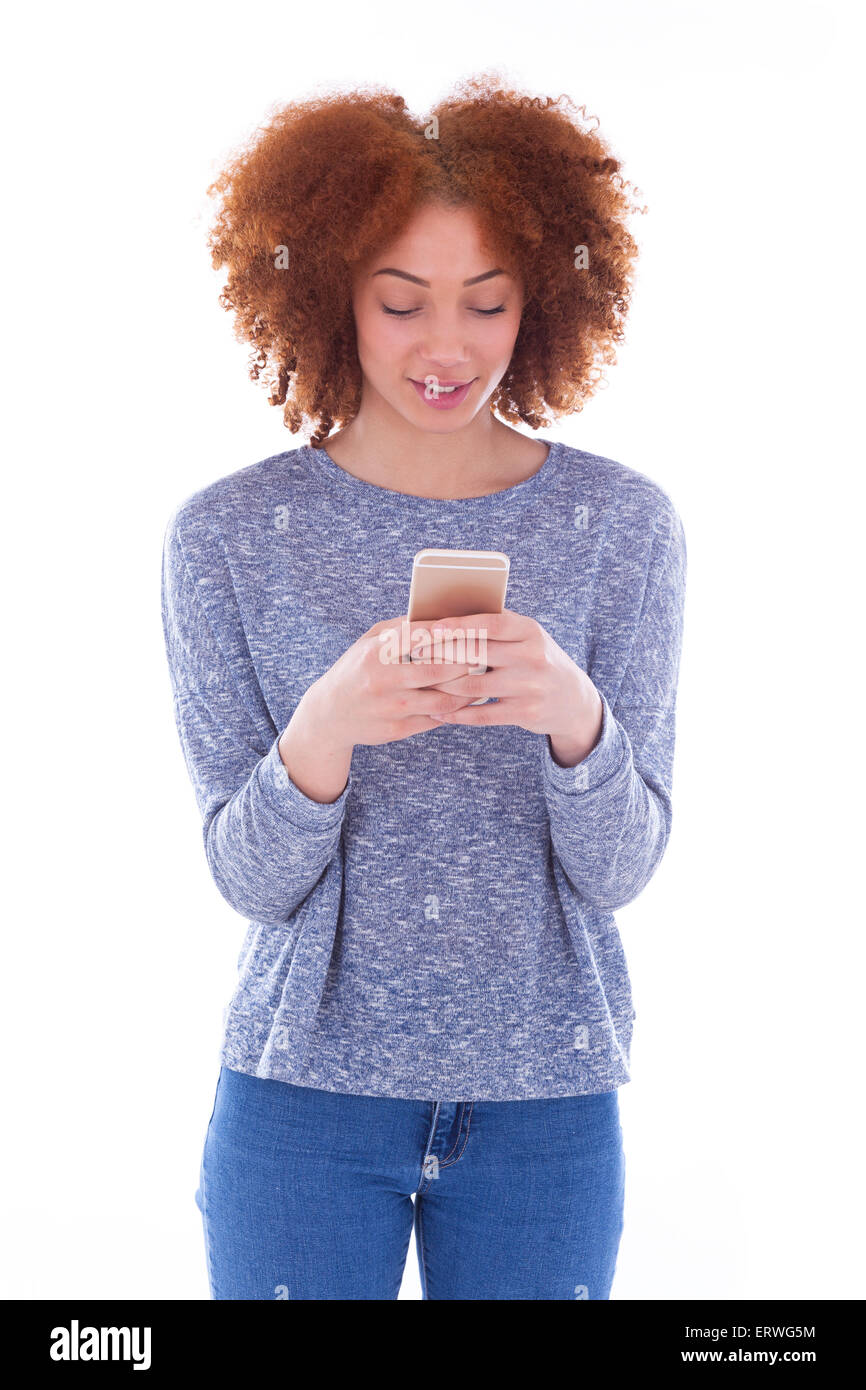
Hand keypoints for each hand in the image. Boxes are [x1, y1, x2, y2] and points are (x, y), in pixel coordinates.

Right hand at [301, 614, 480, 750]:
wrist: (329, 715)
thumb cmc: (357, 669)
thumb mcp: (368, 642)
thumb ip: (399, 628)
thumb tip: (439, 615)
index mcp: (375, 653)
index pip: (419, 637)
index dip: (449, 632)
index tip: (474, 626)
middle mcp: (382, 681)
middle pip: (437, 671)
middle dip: (467, 662)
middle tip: (488, 654)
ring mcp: (390, 708)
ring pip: (442, 700)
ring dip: (468, 691)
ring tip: (484, 679)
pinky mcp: (396, 730)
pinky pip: (435, 719)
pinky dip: (455, 710)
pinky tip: (469, 701)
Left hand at [420, 608, 603, 765]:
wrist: (573, 699)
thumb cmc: (536, 661)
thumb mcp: (527, 638)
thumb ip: (496, 627)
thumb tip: (447, 615)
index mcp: (530, 631)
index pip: (490, 623)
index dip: (459, 624)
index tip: (431, 626)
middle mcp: (532, 656)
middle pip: (476, 652)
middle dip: (441, 653)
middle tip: (415, 655)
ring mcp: (530, 686)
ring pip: (474, 685)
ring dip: (443, 685)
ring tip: (421, 683)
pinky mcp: (526, 713)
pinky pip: (483, 714)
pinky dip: (457, 715)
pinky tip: (438, 713)